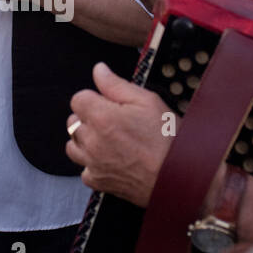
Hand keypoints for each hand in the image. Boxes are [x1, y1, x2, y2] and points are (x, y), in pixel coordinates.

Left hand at [66, 62, 172, 205]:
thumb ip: (116, 84)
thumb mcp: (147, 101)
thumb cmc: (167, 138)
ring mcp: (92, 163)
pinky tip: (110, 159)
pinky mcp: (97, 181)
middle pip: (73, 122)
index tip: (110, 104)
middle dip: (89, 117)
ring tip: (109, 140)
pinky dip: (92, 164)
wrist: (179, 176)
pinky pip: (83, 169)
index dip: (94, 98)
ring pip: (73, 146)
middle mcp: (91, 140)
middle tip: (114, 121)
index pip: (78, 99)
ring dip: (85, 140)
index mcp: (101, 116)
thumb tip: (98, 70)